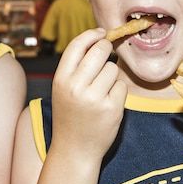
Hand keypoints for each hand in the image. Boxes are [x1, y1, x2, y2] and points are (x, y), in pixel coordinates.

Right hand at [50, 29, 126, 160]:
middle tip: (107, 55)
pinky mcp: (112, 108)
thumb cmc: (71, 115)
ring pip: (113, 68)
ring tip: (102, 90)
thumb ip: (75, 67)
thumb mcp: (63, 89)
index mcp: (61, 79)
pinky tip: (109, 103)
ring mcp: (94, 98)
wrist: (74, 150)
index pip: (77, 45)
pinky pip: (122, 86)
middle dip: (107, 49)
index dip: (91, 35)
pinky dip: (118, 92)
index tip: (101, 33)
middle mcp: (76, 87)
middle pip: (100, 51)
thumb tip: (97, 40)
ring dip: (112, 75)